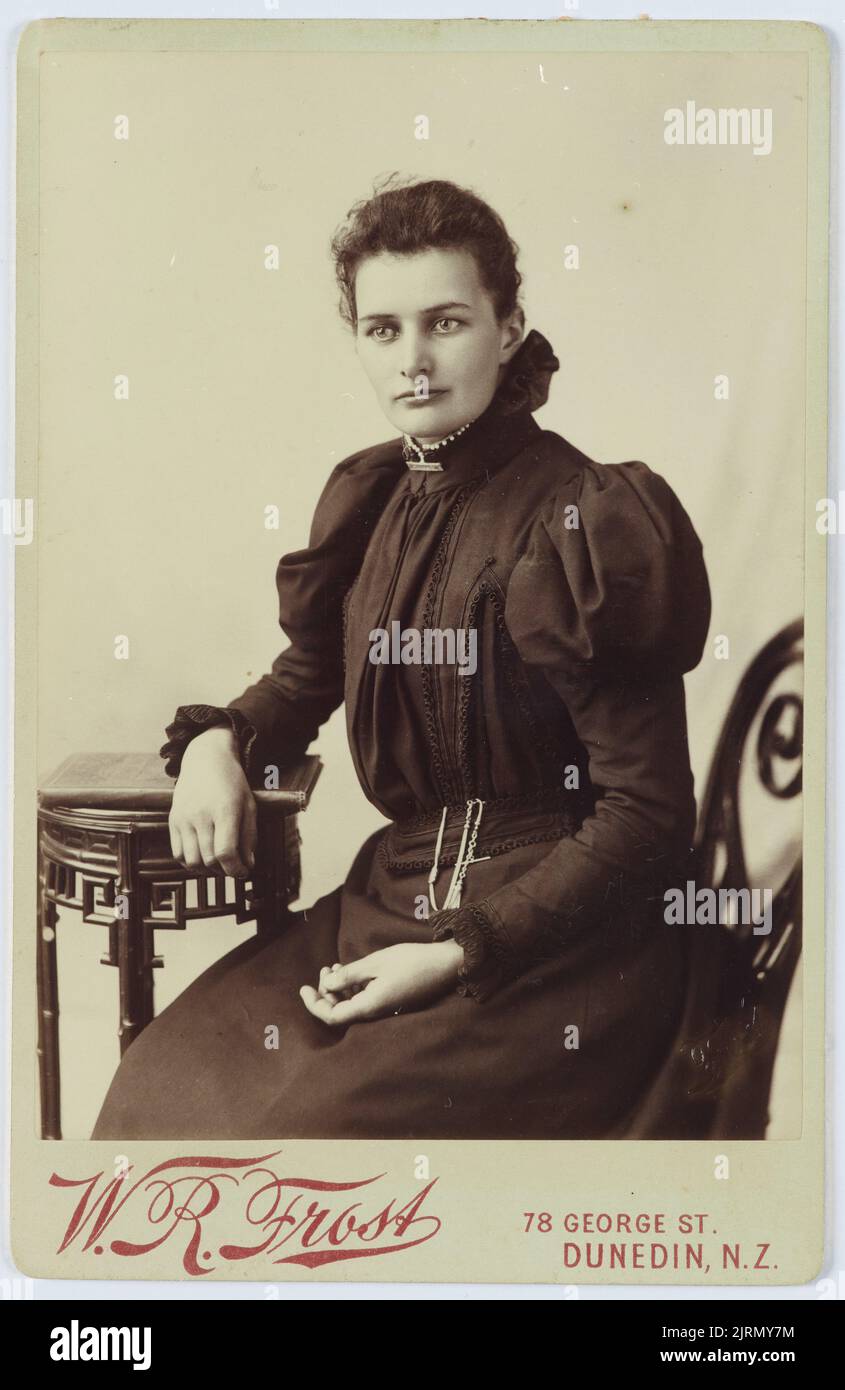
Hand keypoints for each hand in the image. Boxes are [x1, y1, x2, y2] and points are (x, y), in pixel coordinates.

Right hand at [168, 725, 256, 876]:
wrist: (206, 759)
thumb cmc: (232, 783)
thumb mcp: (249, 806)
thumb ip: (250, 837)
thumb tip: (247, 865)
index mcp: (224, 810)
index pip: (225, 852)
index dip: (235, 869)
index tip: (242, 872)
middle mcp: (201, 815)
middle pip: (209, 859)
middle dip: (224, 870)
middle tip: (233, 866)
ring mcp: (184, 818)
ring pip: (191, 861)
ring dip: (206, 870)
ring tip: (218, 863)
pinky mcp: (173, 820)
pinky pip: (177, 853)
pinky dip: (190, 862)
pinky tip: (202, 857)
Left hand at [299, 941, 464, 1026]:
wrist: (445, 964)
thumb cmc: (412, 961)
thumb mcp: (375, 963)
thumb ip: (348, 975)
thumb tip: (326, 985)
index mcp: (369, 1007)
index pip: (332, 1016)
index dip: (314, 1005)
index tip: (303, 989)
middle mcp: (375, 1013)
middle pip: (340, 1012)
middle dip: (326, 992)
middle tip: (324, 969)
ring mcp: (384, 1008)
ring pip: (351, 1005)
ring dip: (338, 988)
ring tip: (334, 966)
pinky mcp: (391, 1001)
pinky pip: (364, 999)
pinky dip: (352, 987)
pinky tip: (350, 970)